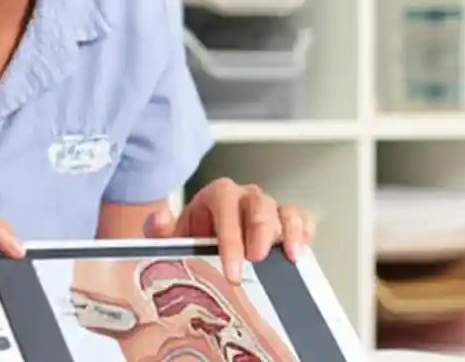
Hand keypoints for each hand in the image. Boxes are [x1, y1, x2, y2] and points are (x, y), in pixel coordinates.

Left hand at [143, 178, 315, 283]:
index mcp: (216, 195)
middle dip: (260, 232)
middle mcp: (245, 197)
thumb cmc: (191, 240)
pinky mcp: (285, 222)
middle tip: (258, 259)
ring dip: (288, 232)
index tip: (233, 268)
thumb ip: (160, 230)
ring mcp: (268, 209)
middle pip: (258, 204)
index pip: (225, 204)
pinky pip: (301, 220)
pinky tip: (300, 252)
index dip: (231, 236)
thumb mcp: (170, 237)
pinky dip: (304, 233)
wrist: (203, 246)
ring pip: (284, 210)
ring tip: (289, 257)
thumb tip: (160, 220)